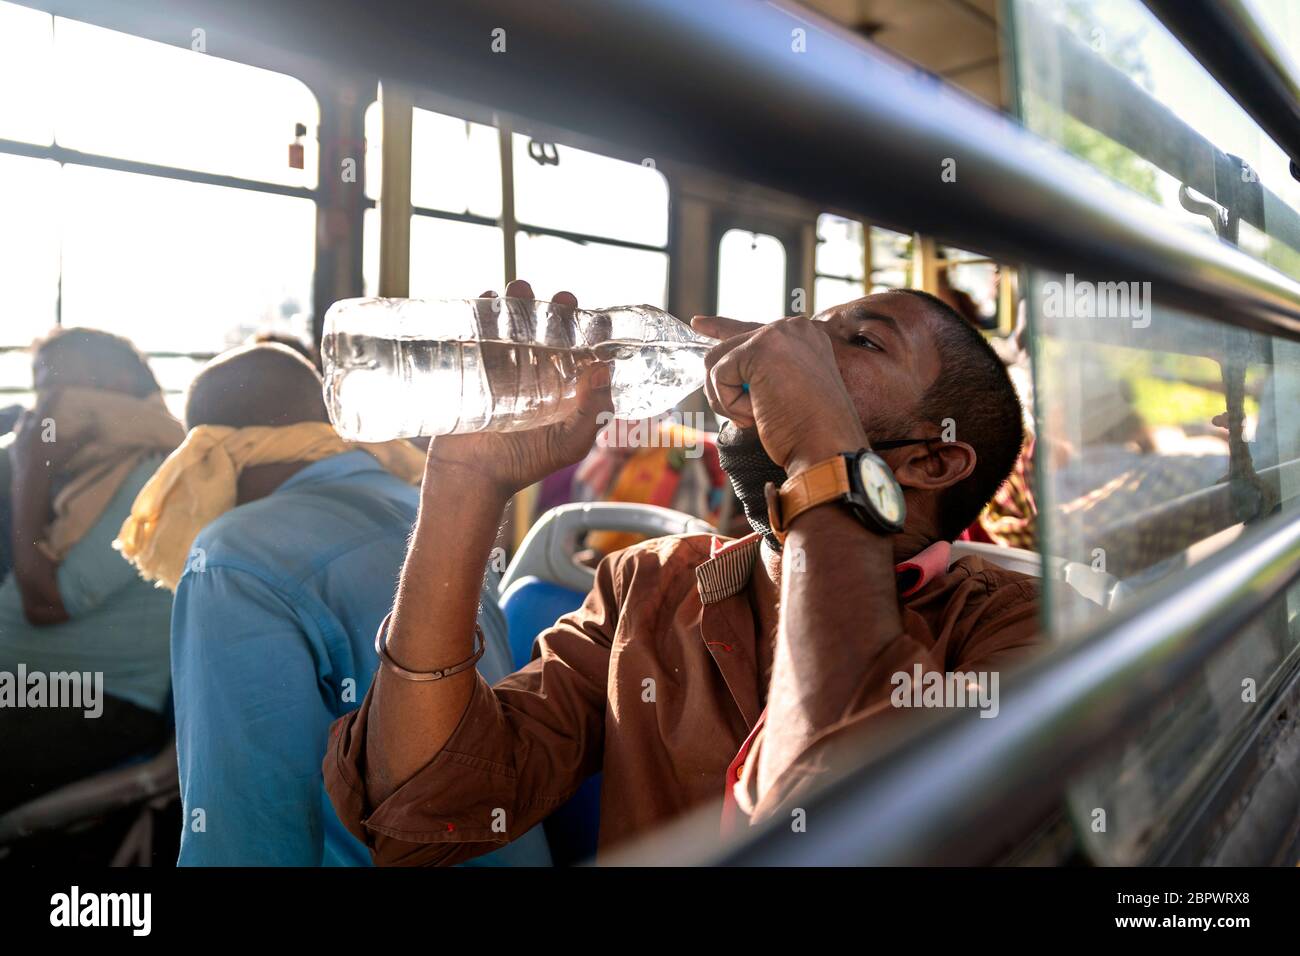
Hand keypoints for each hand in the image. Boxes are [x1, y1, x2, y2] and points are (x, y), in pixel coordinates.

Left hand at [12, 390, 94, 475]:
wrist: (30, 477)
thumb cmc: (52, 461)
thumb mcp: (70, 448)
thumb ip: (83, 436)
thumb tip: (96, 425)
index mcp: (39, 426)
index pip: (48, 406)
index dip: (54, 396)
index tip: (58, 387)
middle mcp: (26, 429)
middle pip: (28, 413)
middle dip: (34, 410)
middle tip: (40, 409)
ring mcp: (17, 439)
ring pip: (19, 425)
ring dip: (25, 423)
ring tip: (30, 424)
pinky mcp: (13, 449)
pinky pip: (15, 440)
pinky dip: (20, 438)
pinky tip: (24, 442)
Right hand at [426, 280, 613, 497]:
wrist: (473, 475)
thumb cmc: (526, 463)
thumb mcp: (569, 443)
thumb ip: (592, 411)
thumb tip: (604, 368)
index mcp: (566, 382)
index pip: (583, 347)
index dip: (592, 329)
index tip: (597, 319)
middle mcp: (538, 366)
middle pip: (551, 326)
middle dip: (557, 307)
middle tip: (562, 300)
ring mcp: (505, 361)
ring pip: (515, 319)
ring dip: (520, 299)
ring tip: (521, 290)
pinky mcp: (475, 360)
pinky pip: (479, 327)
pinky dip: (483, 308)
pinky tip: (487, 298)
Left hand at [691, 314, 866, 473]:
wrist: (827, 447)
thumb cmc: (810, 431)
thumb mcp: (787, 392)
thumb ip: (762, 372)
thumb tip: (719, 367)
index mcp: (805, 338)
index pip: (753, 329)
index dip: (722, 328)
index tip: (699, 323)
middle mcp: (794, 328)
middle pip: (728, 346)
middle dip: (726, 387)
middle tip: (754, 414)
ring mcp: (778, 334)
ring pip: (717, 361)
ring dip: (727, 398)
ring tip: (757, 415)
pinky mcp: (760, 348)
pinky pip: (718, 375)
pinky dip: (729, 403)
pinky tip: (756, 413)